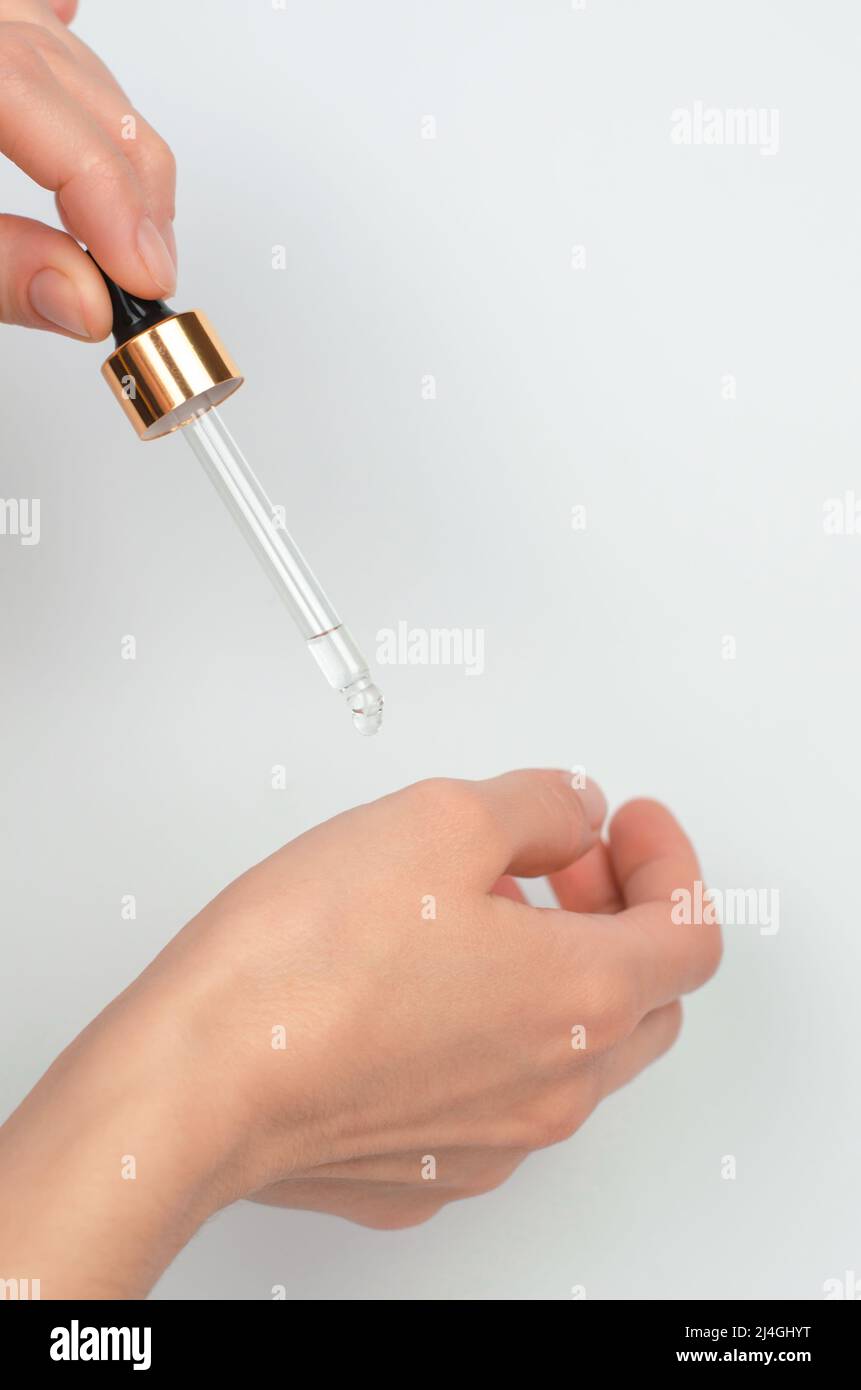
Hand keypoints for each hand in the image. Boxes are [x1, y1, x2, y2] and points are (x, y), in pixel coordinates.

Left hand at [0, 0, 175, 340]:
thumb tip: (84, 301)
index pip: (46, 108)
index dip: (110, 198)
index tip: (143, 275)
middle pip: (75, 83)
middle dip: (131, 188)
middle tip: (148, 277)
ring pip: (75, 61)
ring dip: (117, 141)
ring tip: (131, 226)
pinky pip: (34, 11)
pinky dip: (65, 41)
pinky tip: (77, 34)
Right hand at [0, 771, 720, 1296]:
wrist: (195, 1085)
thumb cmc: (302, 966)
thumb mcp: (441, 818)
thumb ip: (539, 805)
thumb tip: (572, 812)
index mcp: (582, 997)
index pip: (691, 930)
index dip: (669, 862)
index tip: (629, 828)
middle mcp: (556, 1085)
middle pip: (646, 995)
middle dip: (617, 912)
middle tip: (562, 861)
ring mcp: (496, 1139)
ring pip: (576, 1049)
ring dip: (557, 970)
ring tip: (480, 911)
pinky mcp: (431, 1168)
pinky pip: (500, 1095)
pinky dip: (496, 1031)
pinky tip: (428, 986)